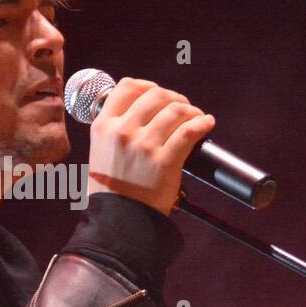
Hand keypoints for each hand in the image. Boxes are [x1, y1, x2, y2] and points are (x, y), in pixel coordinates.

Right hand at [85, 77, 214, 215]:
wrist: (118, 220)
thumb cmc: (110, 190)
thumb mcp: (99, 151)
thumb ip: (114, 129)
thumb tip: (140, 112)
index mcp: (103, 126)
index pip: (127, 87)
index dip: (147, 86)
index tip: (157, 92)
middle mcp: (122, 132)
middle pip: (156, 95)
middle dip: (174, 97)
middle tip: (182, 107)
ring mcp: (144, 146)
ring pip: (176, 111)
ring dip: (191, 110)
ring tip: (197, 116)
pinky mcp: (164, 161)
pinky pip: (189, 131)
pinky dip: (202, 123)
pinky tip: (206, 124)